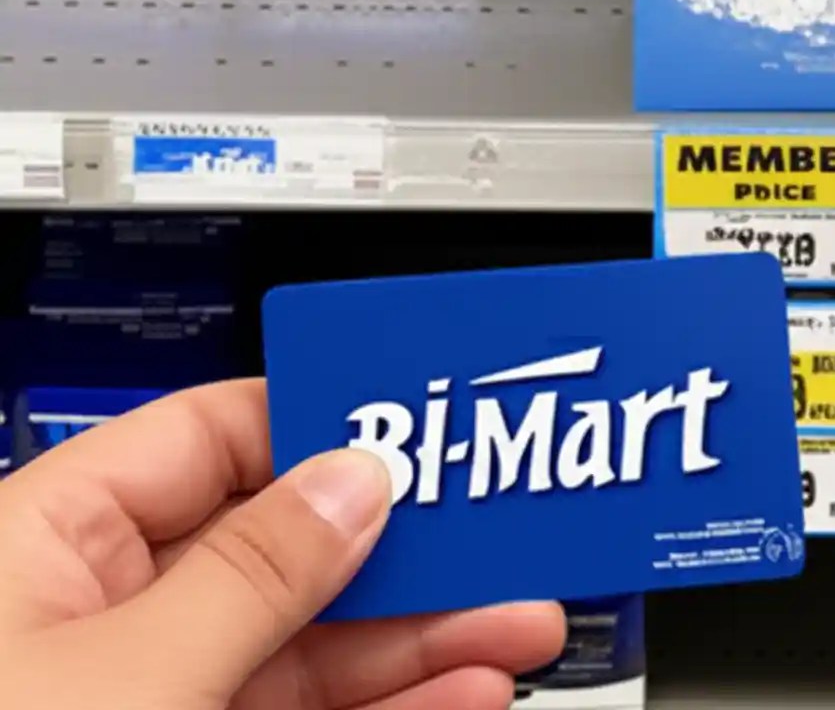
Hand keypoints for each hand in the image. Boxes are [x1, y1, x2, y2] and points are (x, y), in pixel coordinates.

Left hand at [0, 379, 565, 708]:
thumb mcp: (120, 680)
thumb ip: (249, 578)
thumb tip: (352, 483)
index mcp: (49, 547)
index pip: (211, 439)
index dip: (321, 422)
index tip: (423, 430)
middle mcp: (109, 616)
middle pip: (289, 547)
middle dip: (407, 549)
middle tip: (503, 542)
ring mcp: (163, 696)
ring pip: (317, 644)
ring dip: (425, 636)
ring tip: (518, 625)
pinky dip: (394, 709)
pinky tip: (463, 694)